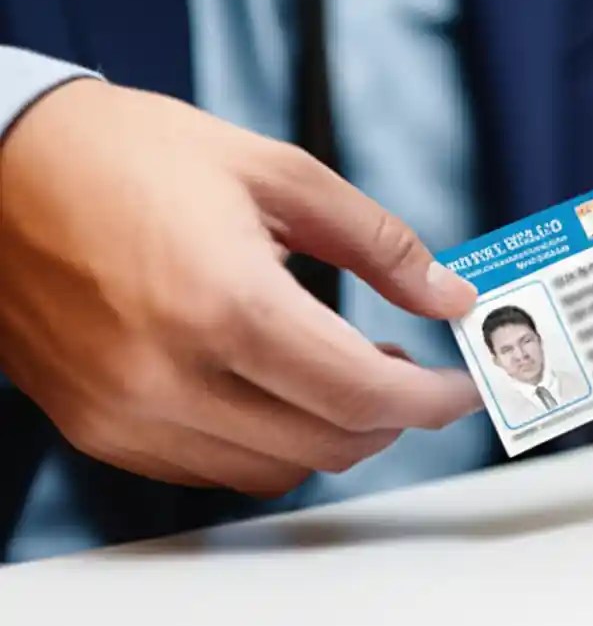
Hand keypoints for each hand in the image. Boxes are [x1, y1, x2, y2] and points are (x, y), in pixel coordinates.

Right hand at [0, 79, 480, 494]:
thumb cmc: (126, 155)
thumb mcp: (275, 171)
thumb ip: (378, 243)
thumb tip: (449, 295)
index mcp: (225, 304)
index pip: (362, 394)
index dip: (430, 400)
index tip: (461, 387)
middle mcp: (171, 377)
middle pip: (328, 444)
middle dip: (390, 417)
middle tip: (409, 369)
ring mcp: (128, 414)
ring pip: (275, 470)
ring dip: (331, 432)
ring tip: (345, 370)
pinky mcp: (99, 430)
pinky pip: (213, 468)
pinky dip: (267, 441)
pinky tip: (277, 387)